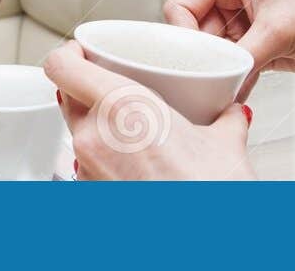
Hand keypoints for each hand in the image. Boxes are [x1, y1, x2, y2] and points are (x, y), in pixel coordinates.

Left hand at [43, 41, 252, 179]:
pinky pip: (89, 168)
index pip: (61, 65)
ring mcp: (87, 172)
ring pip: (78, 134)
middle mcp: (93, 137)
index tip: (83, 51)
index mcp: (119, 106)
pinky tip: (133, 167)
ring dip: (97, 128)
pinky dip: (106, 162)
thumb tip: (233, 114)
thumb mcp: (224, 144)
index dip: (69, 53)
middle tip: (115, 89)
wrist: (208, 243)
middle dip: (87, 89)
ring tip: (130, 133)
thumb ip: (225, 119)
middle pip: (68, 97)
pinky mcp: (91, 197)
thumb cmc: (210, 194)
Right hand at [163, 0, 294, 89]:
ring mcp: (243, 19)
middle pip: (193, 31)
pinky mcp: (257, 43)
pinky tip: (233, 92)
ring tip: (220, 89)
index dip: (183, 36)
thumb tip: (217, 87)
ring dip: (216, 72)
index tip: (193, 63)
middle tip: (205, 82)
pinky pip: (231, 64)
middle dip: (200, 58)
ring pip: (211, 52)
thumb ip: (240, 59)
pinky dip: (231, 79)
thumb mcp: (279, 29)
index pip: (181, 5)